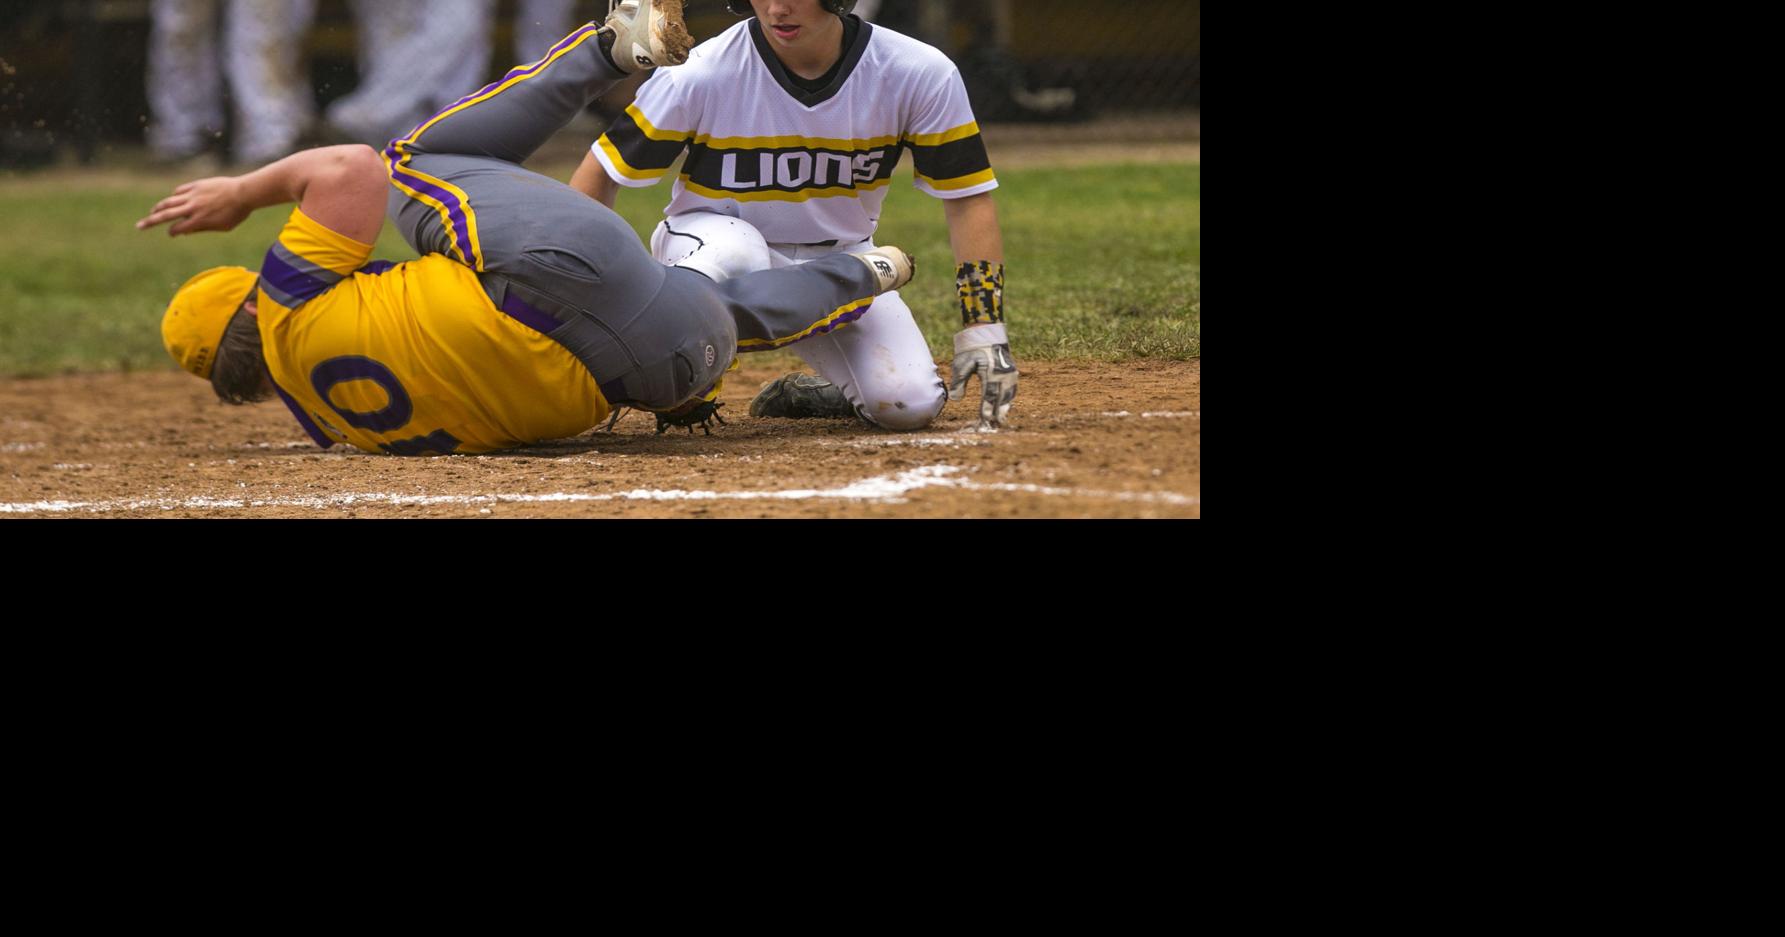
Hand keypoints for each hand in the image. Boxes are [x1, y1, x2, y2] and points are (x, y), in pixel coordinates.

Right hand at [135, 177, 251, 236]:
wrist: (244, 193)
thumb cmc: (237, 213)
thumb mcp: (222, 227)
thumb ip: (203, 229)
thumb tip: (185, 231)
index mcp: (199, 220)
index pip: (177, 228)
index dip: (173, 232)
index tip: (172, 233)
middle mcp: (192, 208)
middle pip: (166, 215)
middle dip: (150, 222)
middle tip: (139, 226)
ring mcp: (193, 195)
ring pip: (169, 201)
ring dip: (159, 207)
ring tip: (152, 212)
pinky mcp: (196, 185)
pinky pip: (180, 191)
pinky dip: (174, 196)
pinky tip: (172, 199)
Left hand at [948, 324, 1017, 429]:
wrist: (987, 333)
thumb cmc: (971, 349)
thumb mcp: (962, 362)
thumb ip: (959, 381)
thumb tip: (954, 400)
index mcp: (991, 371)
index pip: (989, 394)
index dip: (987, 407)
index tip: (984, 419)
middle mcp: (1004, 373)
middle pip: (1002, 398)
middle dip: (998, 412)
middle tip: (994, 426)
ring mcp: (1010, 373)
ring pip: (1009, 395)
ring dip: (1005, 408)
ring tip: (1001, 421)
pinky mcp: (1012, 373)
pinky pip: (1012, 390)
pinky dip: (1008, 400)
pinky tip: (1004, 408)